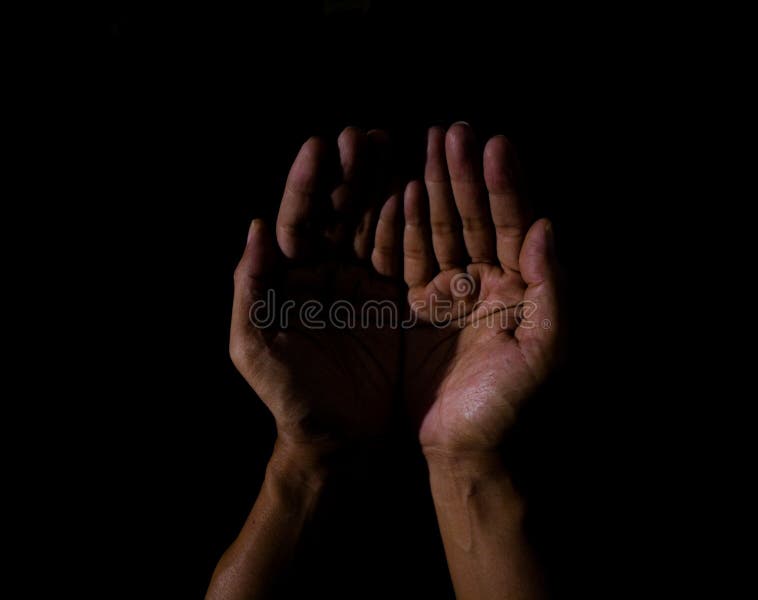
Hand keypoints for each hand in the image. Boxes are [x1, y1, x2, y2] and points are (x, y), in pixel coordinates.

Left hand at [230, 127, 401, 462]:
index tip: (320, 145)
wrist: (340, 436)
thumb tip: (256, 226)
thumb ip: (250, 288)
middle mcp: (325, 269)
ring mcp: (362, 280)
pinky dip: (412, 222)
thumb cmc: (290, 395)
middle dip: (348, 171)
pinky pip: (404, 253)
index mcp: (288, 276)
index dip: (306, 183)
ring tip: (394, 144)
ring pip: (372, 222)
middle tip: (364, 134)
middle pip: (337, 210)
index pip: (296, 219)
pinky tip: (422, 186)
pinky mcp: (395, 296)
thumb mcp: (255, 346)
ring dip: (382, 183)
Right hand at [390, 123, 559, 454]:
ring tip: (426, 144)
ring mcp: (449, 291)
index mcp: (522, 286)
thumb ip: (551, 288)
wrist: (466, 450)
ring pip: (440, 229)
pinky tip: (396, 190)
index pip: (515, 224)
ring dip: (432, 187)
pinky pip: (406, 258)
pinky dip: (401, 226)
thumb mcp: (544, 350)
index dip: (505, 185)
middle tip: (453, 130)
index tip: (494, 143)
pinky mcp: (414, 306)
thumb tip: (549, 225)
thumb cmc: (511, 406)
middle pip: (475, 217)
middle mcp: (488, 280)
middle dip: (465, 174)